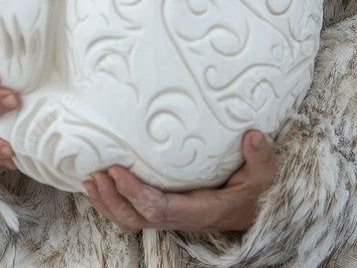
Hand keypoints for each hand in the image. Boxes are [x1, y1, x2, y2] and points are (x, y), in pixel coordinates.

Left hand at [81, 130, 277, 233]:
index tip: (118, 171)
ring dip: (107, 203)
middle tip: (95, 172)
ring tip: (90, 178)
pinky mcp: (167, 209)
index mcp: (200, 210)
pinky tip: (103, 185)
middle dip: (113, 199)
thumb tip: (253, 136)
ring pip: (131, 220)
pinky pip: (135, 213)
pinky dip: (114, 202)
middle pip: (137, 219)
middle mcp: (182, 217)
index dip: (136, 193)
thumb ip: (261, 157)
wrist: (259, 208)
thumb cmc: (258, 190)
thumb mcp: (265, 174)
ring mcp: (172, 215)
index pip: (160, 209)